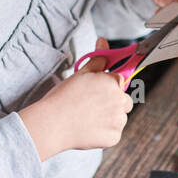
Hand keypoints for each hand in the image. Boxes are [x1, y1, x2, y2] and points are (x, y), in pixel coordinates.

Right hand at [19, 39, 132, 159]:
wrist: (52, 123)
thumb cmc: (64, 97)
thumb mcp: (81, 73)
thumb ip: (97, 58)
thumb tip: (103, 40)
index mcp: (114, 83)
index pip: (120, 82)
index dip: (108, 88)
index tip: (96, 94)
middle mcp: (120, 100)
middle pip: (125, 101)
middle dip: (113, 104)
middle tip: (91, 107)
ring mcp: (118, 120)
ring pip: (120, 118)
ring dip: (110, 119)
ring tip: (87, 119)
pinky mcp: (114, 137)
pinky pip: (114, 134)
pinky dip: (104, 133)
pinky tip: (88, 129)